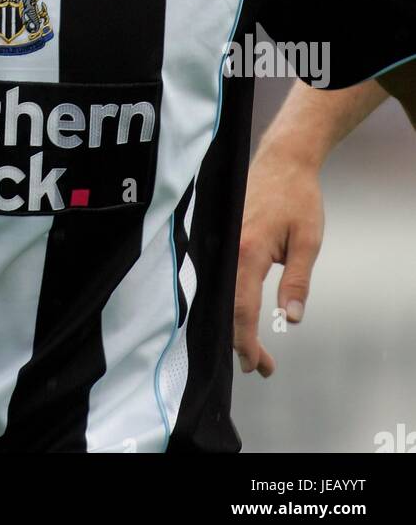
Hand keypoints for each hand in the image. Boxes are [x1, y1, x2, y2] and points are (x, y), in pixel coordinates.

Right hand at [233, 144, 324, 376]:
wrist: (282, 159)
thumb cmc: (297, 196)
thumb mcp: (308, 241)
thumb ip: (297, 282)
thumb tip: (290, 319)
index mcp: (248, 250)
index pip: (242, 309)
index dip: (248, 341)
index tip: (259, 365)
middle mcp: (226, 247)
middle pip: (226, 306)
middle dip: (240, 341)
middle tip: (259, 365)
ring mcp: (219, 240)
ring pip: (219, 293)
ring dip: (233, 322)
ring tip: (250, 346)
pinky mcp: (219, 235)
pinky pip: (217, 276)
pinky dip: (226, 300)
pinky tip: (237, 313)